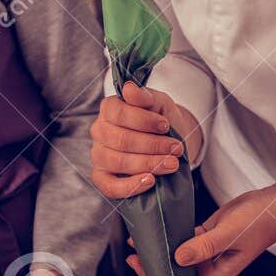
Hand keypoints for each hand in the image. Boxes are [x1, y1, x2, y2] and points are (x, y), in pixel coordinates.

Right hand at [90, 81, 186, 198]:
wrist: (169, 142)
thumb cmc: (161, 120)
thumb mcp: (159, 103)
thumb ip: (145, 96)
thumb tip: (129, 89)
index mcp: (109, 109)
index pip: (118, 113)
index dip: (143, 120)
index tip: (165, 125)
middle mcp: (99, 131)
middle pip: (120, 140)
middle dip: (152, 145)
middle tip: (176, 148)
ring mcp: (98, 155)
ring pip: (117, 162)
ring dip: (148, 164)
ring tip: (171, 164)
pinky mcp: (102, 177)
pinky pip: (109, 186)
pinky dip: (130, 186)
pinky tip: (150, 181)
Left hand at [132, 186, 275, 275]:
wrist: (274, 205)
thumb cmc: (259, 223)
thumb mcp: (229, 234)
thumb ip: (204, 247)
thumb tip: (178, 258)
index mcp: (219, 274)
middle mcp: (211, 267)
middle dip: (156, 274)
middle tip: (136, 260)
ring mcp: (209, 251)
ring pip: (179, 258)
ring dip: (160, 254)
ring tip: (140, 244)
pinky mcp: (208, 235)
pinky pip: (185, 240)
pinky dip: (170, 237)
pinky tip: (157, 230)